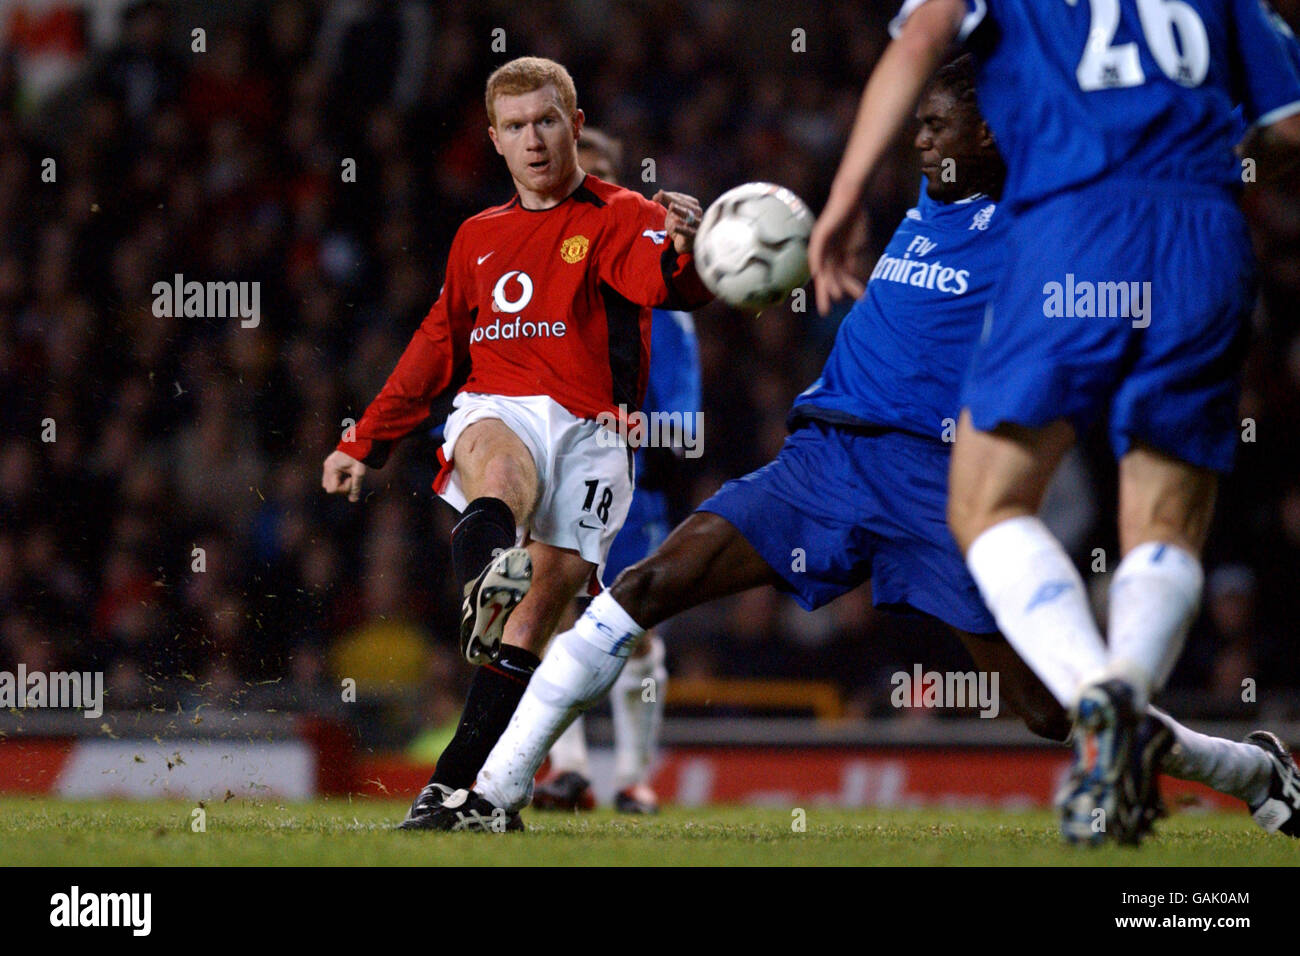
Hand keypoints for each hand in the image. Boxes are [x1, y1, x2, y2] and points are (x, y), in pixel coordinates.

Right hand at [322, 450, 365, 501]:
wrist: (358, 443)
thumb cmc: (359, 457)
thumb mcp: (359, 473)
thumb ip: (355, 487)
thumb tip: (353, 500)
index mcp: (332, 469)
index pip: (332, 489)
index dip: (343, 489)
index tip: (351, 480)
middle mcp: (326, 467)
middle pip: (329, 488)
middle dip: (340, 487)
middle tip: (350, 479)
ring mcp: (326, 465)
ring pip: (328, 483)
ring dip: (338, 484)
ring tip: (348, 476)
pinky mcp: (329, 464)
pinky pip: (330, 477)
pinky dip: (337, 479)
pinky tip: (346, 473)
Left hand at [653, 189, 703, 254]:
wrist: (685, 243)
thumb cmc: (679, 225)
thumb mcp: (671, 213)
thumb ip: (666, 203)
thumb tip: (658, 193)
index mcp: (693, 204)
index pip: (680, 198)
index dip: (668, 196)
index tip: (656, 197)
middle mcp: (697, 213)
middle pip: (684, 204)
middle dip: (672, 200)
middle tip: (661, 197)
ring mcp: (697, 224)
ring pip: (689, 216)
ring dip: (680, 211)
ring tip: (671, 206)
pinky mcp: (693, 236)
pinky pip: (687, 231)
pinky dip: (681, 228)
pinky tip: (674, 226)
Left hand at [809, 190, 868, 315]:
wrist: (851, 197)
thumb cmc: (855, 218)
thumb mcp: (855, 244)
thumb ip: (851, 259)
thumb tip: (849, 276)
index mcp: (836, 256)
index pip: (842, 276)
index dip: (849, 288)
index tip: (860, 300)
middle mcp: (827, 253)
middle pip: (828, 277)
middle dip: (828, 294)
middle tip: (826, 312)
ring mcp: (822, 245)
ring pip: (822, 269)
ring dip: (825, 284)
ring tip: (830, 298)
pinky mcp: (819, 235)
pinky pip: (816, 252)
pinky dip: (817, 263)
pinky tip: (817, 274)